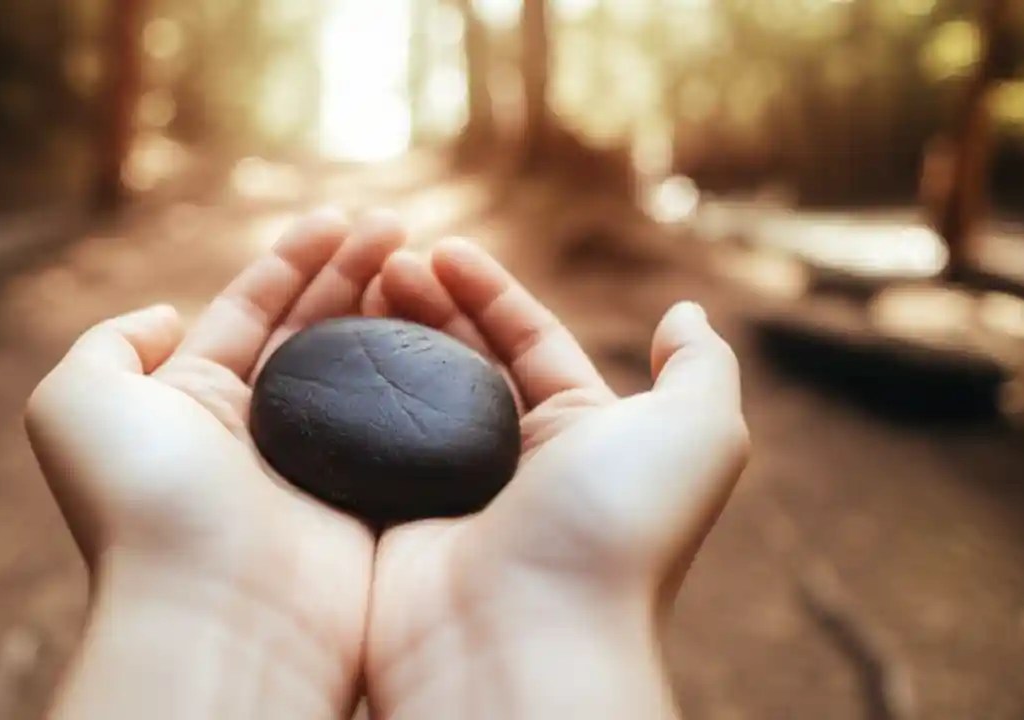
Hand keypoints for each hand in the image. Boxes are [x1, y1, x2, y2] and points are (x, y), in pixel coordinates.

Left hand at [26, 210, 402, 719]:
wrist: (211, 607)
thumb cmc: (141, 501)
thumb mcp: (76, 401)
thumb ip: (109, 342)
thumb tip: (168, 314)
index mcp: (193, 401)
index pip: (250, 311)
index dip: (293, 259)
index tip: (339, 217)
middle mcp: (256, 429)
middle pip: (313, 329)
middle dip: (351, 271)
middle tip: (396, 226)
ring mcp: (317, 465)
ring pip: (361, 369)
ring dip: (390, 309)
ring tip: (421, 257)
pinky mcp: (368, 498)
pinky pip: (402, 424)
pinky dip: (422, 374)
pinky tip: (443, 326)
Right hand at [362, 239, 749, 718]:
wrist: (526, 637)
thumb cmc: (614, 530)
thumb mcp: (697, 433)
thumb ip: (699, 368)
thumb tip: (685, 314)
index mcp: (581, 437)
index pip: (530, 343)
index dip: (490, 291)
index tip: (443, 249)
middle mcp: (514, 464)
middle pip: (462, 361)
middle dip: (428, 303)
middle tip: (389, 261)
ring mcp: (447, 493)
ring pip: (408, 395)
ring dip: (383, 336)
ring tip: (357, 284)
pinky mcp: (389, 518)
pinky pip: (361, 443)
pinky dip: (342, 395)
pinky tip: (324, 348)